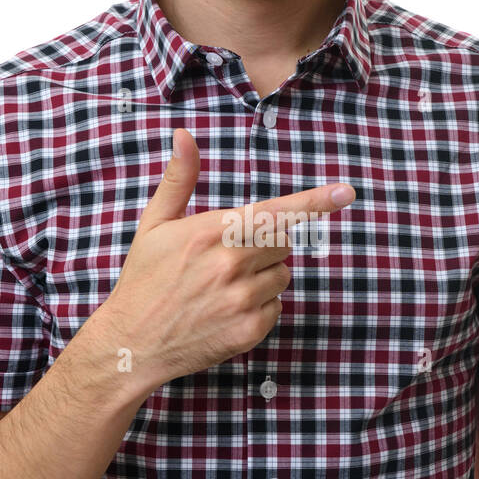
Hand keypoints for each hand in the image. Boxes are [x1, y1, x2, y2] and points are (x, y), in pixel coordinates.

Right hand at [103, 128, 356, 389]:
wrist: (132, 344)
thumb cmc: (144, 279)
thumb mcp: (155, 224)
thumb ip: (179, 179)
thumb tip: (184, 134)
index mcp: (212, 232)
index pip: (275, 213)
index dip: (315, 202)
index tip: (346, 192)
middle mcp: (231, 265)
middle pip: (283, 241)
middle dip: (265, 244)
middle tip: (226, 257)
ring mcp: (242, 300)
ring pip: (282, 275)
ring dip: (263, 276)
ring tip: (222, 287)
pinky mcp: (249, 330)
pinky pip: (277, 307)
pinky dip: (259, 307)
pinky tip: (226, 310)